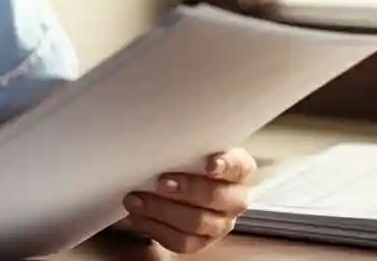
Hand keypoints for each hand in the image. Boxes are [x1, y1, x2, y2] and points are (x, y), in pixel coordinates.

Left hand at [118, 148, 255, 254]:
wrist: (172, 185)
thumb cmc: (182, 160)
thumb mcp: (187, 146)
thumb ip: (184, 144)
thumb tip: (156, 135)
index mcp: (238, 170)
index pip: (239, 166)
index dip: (226, 166)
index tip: (210, 164)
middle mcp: (234, 198)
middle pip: (217, 197)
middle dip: (188, 189)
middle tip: (161, 182)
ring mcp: (220, 223)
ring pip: (197, 222)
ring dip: (163, 210)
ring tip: (137, 199)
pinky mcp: (201, 242)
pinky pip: (181, 241)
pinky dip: (156, 228)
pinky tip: (138, 216)